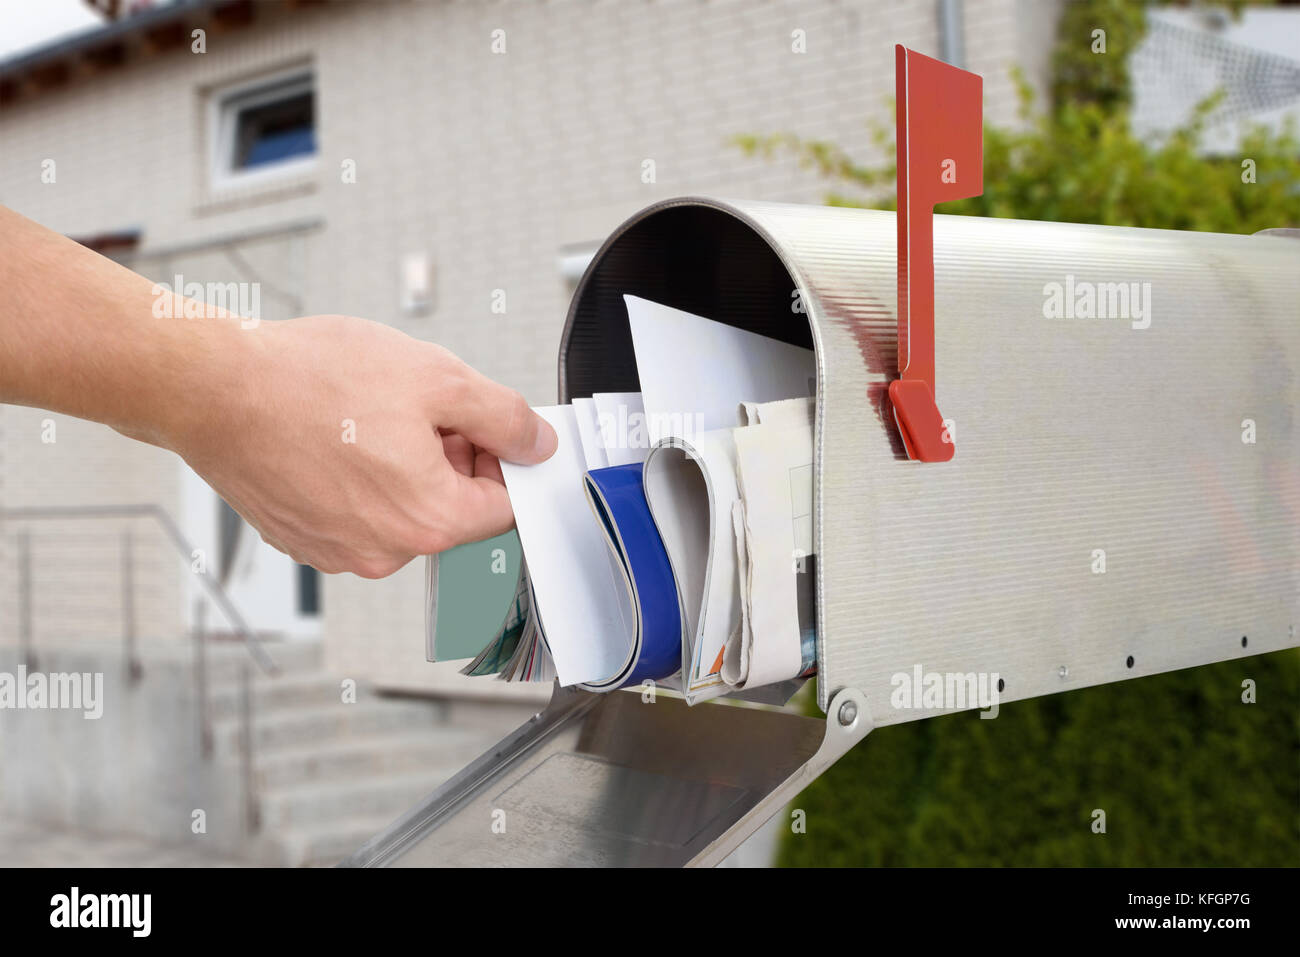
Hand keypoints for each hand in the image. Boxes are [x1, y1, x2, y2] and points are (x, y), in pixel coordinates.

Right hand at [165, 315, 556, 577]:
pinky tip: (336, 434)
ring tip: (368, 414)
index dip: (500, 458)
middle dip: (450, 459)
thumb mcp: (437, 378)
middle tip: (419, 407)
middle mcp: (384, 553)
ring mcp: (338, 552)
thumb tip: (537, 443)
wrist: (211, 388)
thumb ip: (503, 417)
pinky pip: (355, 512)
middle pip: (451, 511)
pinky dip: (358, 478)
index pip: (504, 507)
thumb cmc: (310, 380)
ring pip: (402, 510)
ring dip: (403, 466)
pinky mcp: (302, 539)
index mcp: (429, 522)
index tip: (482, 426)